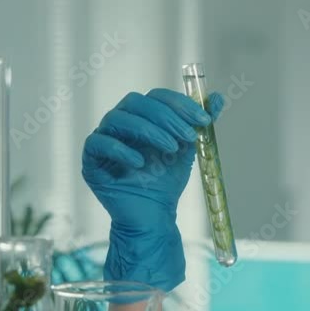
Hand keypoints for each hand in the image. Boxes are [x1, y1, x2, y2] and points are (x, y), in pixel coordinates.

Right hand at [82, 89, 223, 290]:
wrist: (154, 214)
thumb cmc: (166, 180)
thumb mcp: (188, 149)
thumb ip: (199, 124)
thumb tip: (219, 98)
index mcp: (142, 117)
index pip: (156, 96)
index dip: (180, 104)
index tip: (203, 119)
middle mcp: (121, 123)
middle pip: (136, 102)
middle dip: (166, 116)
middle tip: (187, 136)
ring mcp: (103, 139)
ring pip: (117, 118)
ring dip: (148, 130)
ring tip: (171, 149)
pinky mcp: (91, 160)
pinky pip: (97, 143)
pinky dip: (120, 150)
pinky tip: (140, 163)